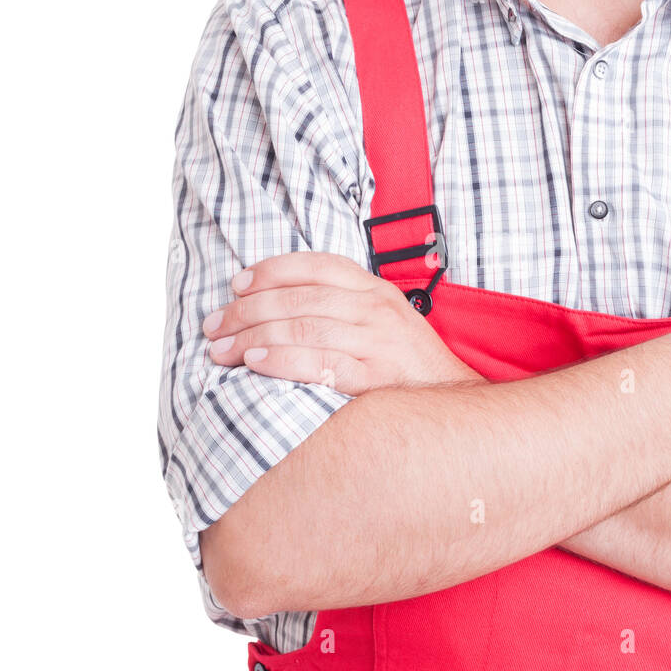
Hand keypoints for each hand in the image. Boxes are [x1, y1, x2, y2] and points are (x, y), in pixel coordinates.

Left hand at [202, 252, 482, 394]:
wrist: (455, 404)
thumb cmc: (407, 367)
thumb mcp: (383, 322)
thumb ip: (341, 308)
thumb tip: (279, 306)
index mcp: (375, 290)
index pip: (316, 266)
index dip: (271, 271)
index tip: (236, 285)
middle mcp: (376, 310)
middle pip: (300, 298)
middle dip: (248, 310)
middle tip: (215, 327)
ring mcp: (378, 343)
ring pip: (304, 327)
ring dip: (254, 335)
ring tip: (222, 350)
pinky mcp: (377, 378)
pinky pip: (322, 364)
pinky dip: (284, 360)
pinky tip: (255, 362)